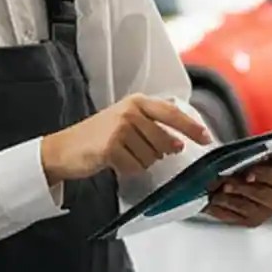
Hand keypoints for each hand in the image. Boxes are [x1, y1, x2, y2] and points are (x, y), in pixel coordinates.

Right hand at [41, 95, 211, 183]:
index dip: (192, 127)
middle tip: (138, 151)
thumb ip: (152, 125)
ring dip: (140, 161)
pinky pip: (135, 167)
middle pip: (165, 141)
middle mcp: (130, 111)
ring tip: (122, 154)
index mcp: (137, 102)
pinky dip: (128, 170)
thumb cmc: (97, 137)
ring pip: (152, 157)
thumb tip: (181, 141)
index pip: (172, 113)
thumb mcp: (126, 121)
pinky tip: (114, 162)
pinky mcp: (111, 147)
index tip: (206, 138)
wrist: (65, 148)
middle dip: (159, 152)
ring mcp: (120, 128)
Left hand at [205, 156, 271, 227]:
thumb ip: (244, 152)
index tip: (248, 173)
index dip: (265, 175)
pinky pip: (234, 218)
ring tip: (214, 191)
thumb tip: (225, 153)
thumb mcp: (247, 150)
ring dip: (229, 199)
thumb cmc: (244, 159)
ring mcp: (265, 212)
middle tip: (225, 182)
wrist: (234, 171)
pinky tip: (209, 202)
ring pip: (248, 208)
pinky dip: (219, 209)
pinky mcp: (249, 221)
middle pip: (266, 196)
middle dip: (243, 188)